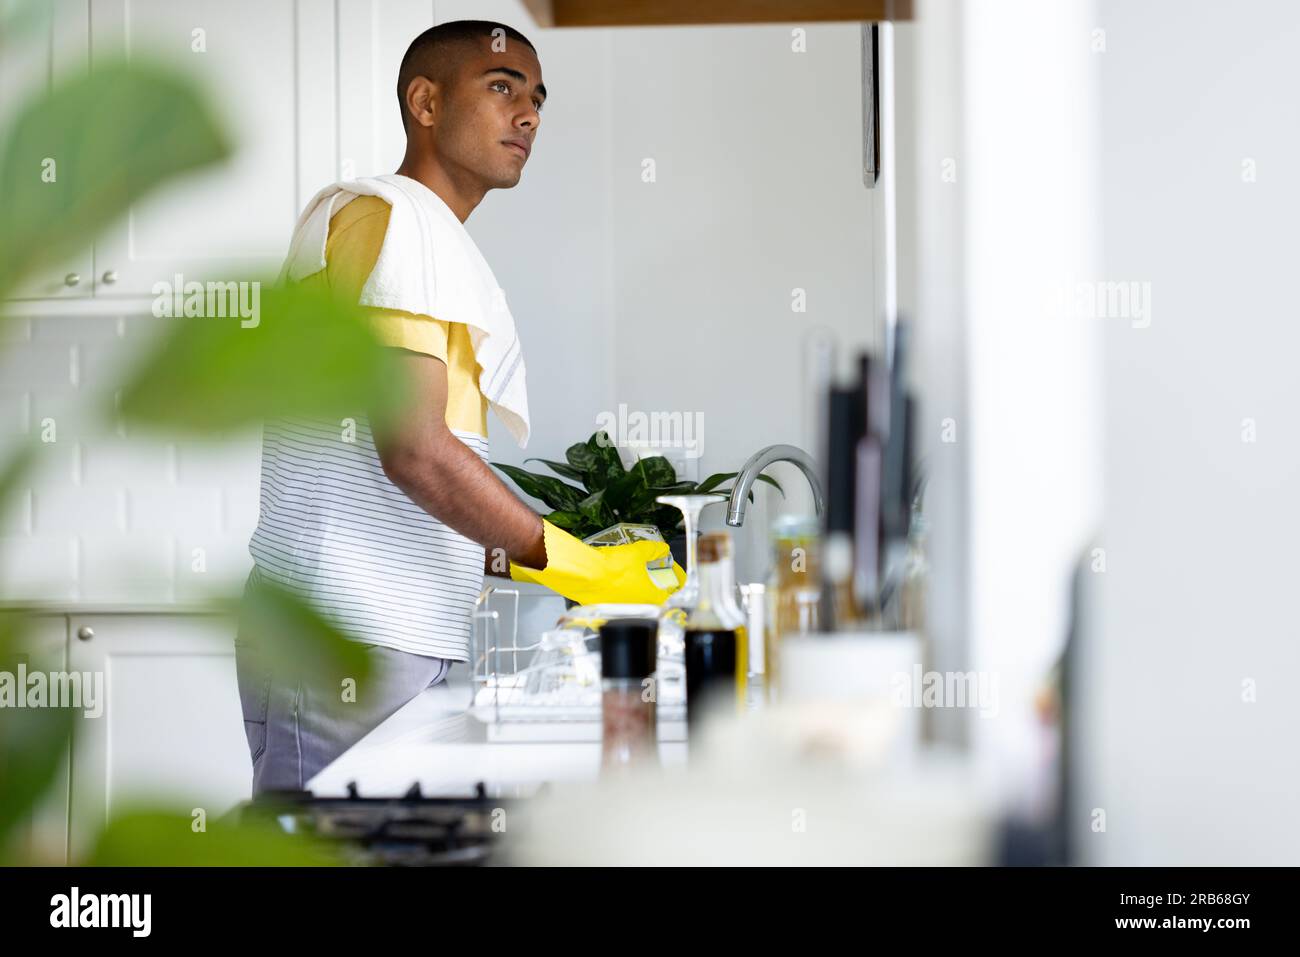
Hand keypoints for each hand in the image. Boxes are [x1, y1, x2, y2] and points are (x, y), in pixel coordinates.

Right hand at [509, 520, 683, 605]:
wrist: (585, 575)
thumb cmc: (612, 567)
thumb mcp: (638, 551)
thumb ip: (654, 550)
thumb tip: (662, 549)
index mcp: (651, 596)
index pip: (672, 594)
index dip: (675, 583)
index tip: (674, 577)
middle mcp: (639, 608)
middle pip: (653, 600)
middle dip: (654, 587)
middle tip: (651, 575)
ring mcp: (622, 612)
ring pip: (634, 603)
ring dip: (635, 593)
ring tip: (630, 578)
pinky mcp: (606, 613)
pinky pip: (617, 605)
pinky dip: (617, 596)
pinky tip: (612, 585)